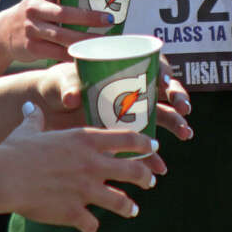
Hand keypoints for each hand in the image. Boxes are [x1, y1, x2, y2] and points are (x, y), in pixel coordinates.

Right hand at [0, 0, 119, 64]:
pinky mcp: (32, 47)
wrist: (6, 32)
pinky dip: (73, 55)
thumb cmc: (38, 11)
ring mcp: (31, 28)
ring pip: (62, 35)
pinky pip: (56, 52)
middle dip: (89, 17)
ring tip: (103, 40)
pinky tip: (88, 55)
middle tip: (109, 19)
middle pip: (63, 13)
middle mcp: (34, 8)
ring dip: (85, 39)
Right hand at [0, 102, 163, 231]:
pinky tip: (88, 227)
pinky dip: (90, 226)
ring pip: (120, 201)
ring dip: (128, 206)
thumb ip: (36, 119)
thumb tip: (30, 108)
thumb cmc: (15, 150)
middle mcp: (92, 164)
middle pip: (133, 171)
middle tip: (150, 181)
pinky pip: (91, 223)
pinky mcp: (75, 212)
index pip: (127, 139)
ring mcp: (86, 190)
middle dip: (145, 177)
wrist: (5, 176)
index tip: (154, 147)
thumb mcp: (30, 129)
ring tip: (132, 210)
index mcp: (86, 140)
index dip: (145, 143)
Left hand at [34, 57, 194, 142]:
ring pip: (160, 116)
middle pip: (163, 91)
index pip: (151, 65)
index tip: (165, 83)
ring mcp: (129, 113)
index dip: (164, 72)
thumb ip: (67, 87)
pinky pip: (143, 146)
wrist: (46, 109)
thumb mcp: (61, 82)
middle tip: (184, 109)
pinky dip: (152, 157)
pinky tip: (160, 167)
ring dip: (176, 124)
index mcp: (121, 69)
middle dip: (178, 99)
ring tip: (186, 133)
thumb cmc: (57, 86)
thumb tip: (71, 97)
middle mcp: (131, 90)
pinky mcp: (122, 135)